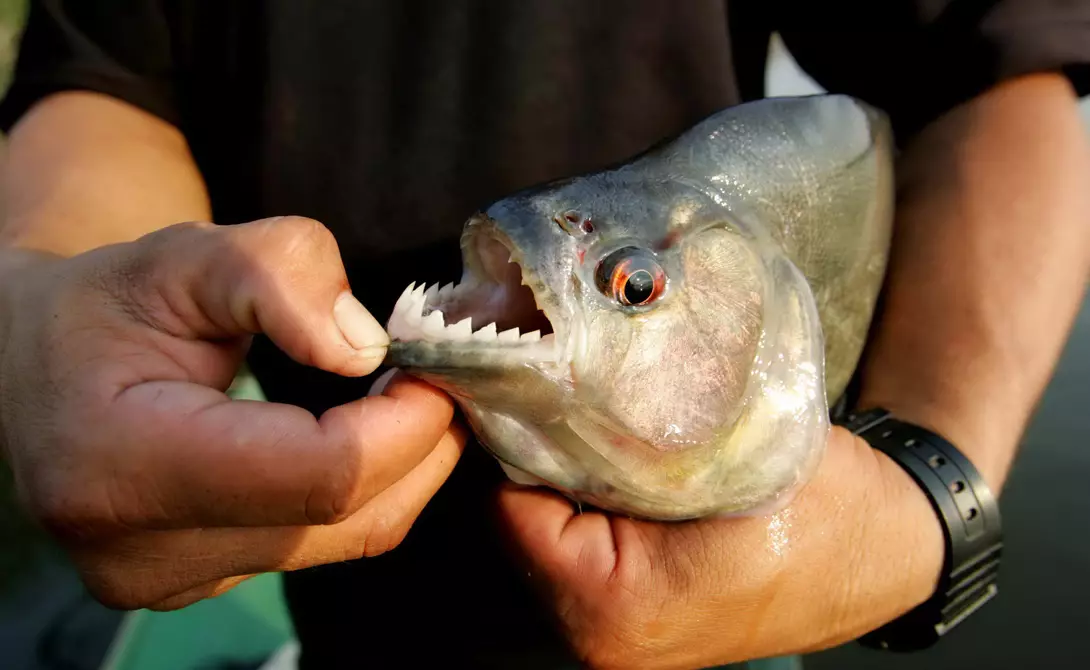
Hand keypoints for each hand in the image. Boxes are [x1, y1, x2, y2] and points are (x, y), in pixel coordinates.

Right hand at [0, 216, 464, 609]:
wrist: (37, 366)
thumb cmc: (106, 305)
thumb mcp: (182, 254)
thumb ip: (277, 273)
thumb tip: (364, 347)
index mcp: (123, 465)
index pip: (317, 475)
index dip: (403, 424)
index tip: (436, 364)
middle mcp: (142, 553)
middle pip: (344, 517)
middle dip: (418, 442)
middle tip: (438, 371)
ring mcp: (172, 582)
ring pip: (347, 538)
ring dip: (404, 467)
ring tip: (410, 395)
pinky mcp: (202, 584)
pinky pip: (324, 544)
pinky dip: (369, 488)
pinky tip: (371, 433)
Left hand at [499, 428, 944, 669]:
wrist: (887, 547)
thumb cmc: (824, 503)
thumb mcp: (726, 449)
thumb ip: (628, 432)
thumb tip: (554, 386)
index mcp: (617, 605)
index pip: (512, 505)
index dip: (527, 436)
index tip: (549, 386)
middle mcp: (602, 641)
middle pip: (522, 526)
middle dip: (543, 462)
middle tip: (577, 401)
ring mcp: (616, 643)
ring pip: (546, 540)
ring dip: (566, 487)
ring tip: (607, 433)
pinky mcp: (633, 628)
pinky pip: (577, 555)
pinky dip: (589, 512)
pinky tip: (624, 473)